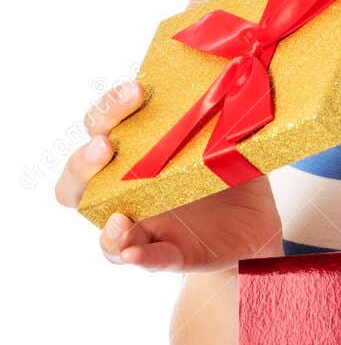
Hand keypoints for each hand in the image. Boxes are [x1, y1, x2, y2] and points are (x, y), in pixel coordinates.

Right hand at [55, 79, 284, 271]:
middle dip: (84, 158)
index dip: (109, 108)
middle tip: (105, 144)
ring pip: (98, 220)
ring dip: (101, 218)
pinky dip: (134, 256)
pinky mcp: (166, 255)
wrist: (256, 230)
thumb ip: (233, 120)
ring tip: (117, 213)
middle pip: (80, 174)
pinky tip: (132, 252)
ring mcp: (142, 223)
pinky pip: (142, 258)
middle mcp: (127, 188)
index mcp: (138, 152)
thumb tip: (248, 87)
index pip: (103, 126)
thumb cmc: (234, 180)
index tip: (136, 91)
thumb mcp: (236, 145)